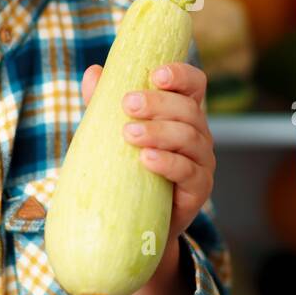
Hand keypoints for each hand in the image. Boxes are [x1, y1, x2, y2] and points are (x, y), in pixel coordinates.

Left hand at [80, 61, 214, 242]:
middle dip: (159, 103)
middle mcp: (198, 134)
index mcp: (183, 113)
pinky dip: (167, 163)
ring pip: (189, 138)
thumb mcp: (112, 132)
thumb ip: (104, 103)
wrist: (137, 222)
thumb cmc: (127, 168)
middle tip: (129, 103)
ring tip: (129, 134)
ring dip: (159, 132)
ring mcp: (202, 162)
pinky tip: (146, 159)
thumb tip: (93, 72)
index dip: (181, 75)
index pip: (194, 84)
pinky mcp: (199, 190)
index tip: (157, 74)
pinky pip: (188, 172)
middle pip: (189, 109)